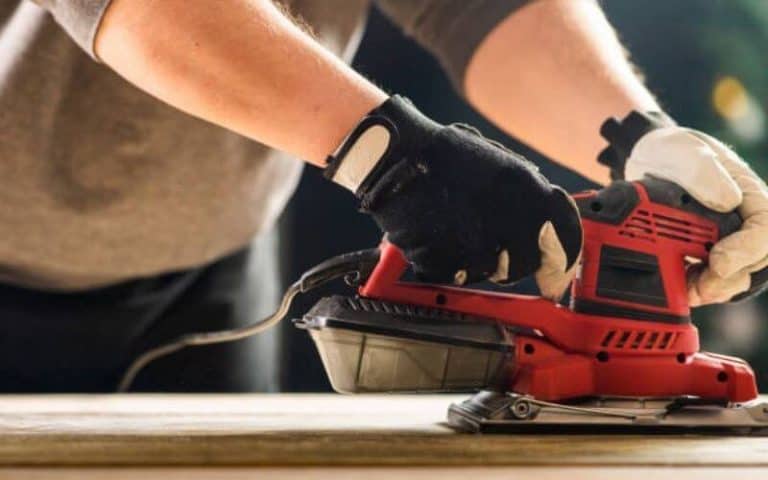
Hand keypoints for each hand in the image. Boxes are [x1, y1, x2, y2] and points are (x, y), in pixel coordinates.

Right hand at [325, 96, 582, 300]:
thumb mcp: (500, 162)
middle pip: (526, 264)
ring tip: (456, 230)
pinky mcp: (444, 260)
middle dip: (515, 263)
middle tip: (493, 246)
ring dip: (478, 261)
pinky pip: (454, 274)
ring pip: (490, 272)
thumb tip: (550, 226)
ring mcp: (474, 243)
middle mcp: (506, 218)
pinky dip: (447, 262)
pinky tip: (437, 235)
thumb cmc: (445, 156)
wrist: (396, 157)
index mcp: (526, 188)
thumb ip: (530, 194)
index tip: (556, 277)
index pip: (564, 236)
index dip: (564, 261)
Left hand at [600, 111, 767, 304]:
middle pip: (753, 262)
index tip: (717, 262)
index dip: (745, 252)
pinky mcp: (703, 252)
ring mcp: (725, 239)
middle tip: (699, 287)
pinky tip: (677, 286)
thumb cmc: (675, 152)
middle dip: (727, 280)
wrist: (649, 160)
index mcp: (750, 196)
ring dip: (712, 288)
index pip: (764, 230)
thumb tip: (728, 201)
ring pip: (732, 276)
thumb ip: (704, 172)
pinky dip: (694, 286)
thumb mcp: (686, 151)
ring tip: (685, 289)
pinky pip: (708, 278)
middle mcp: (743, 222)